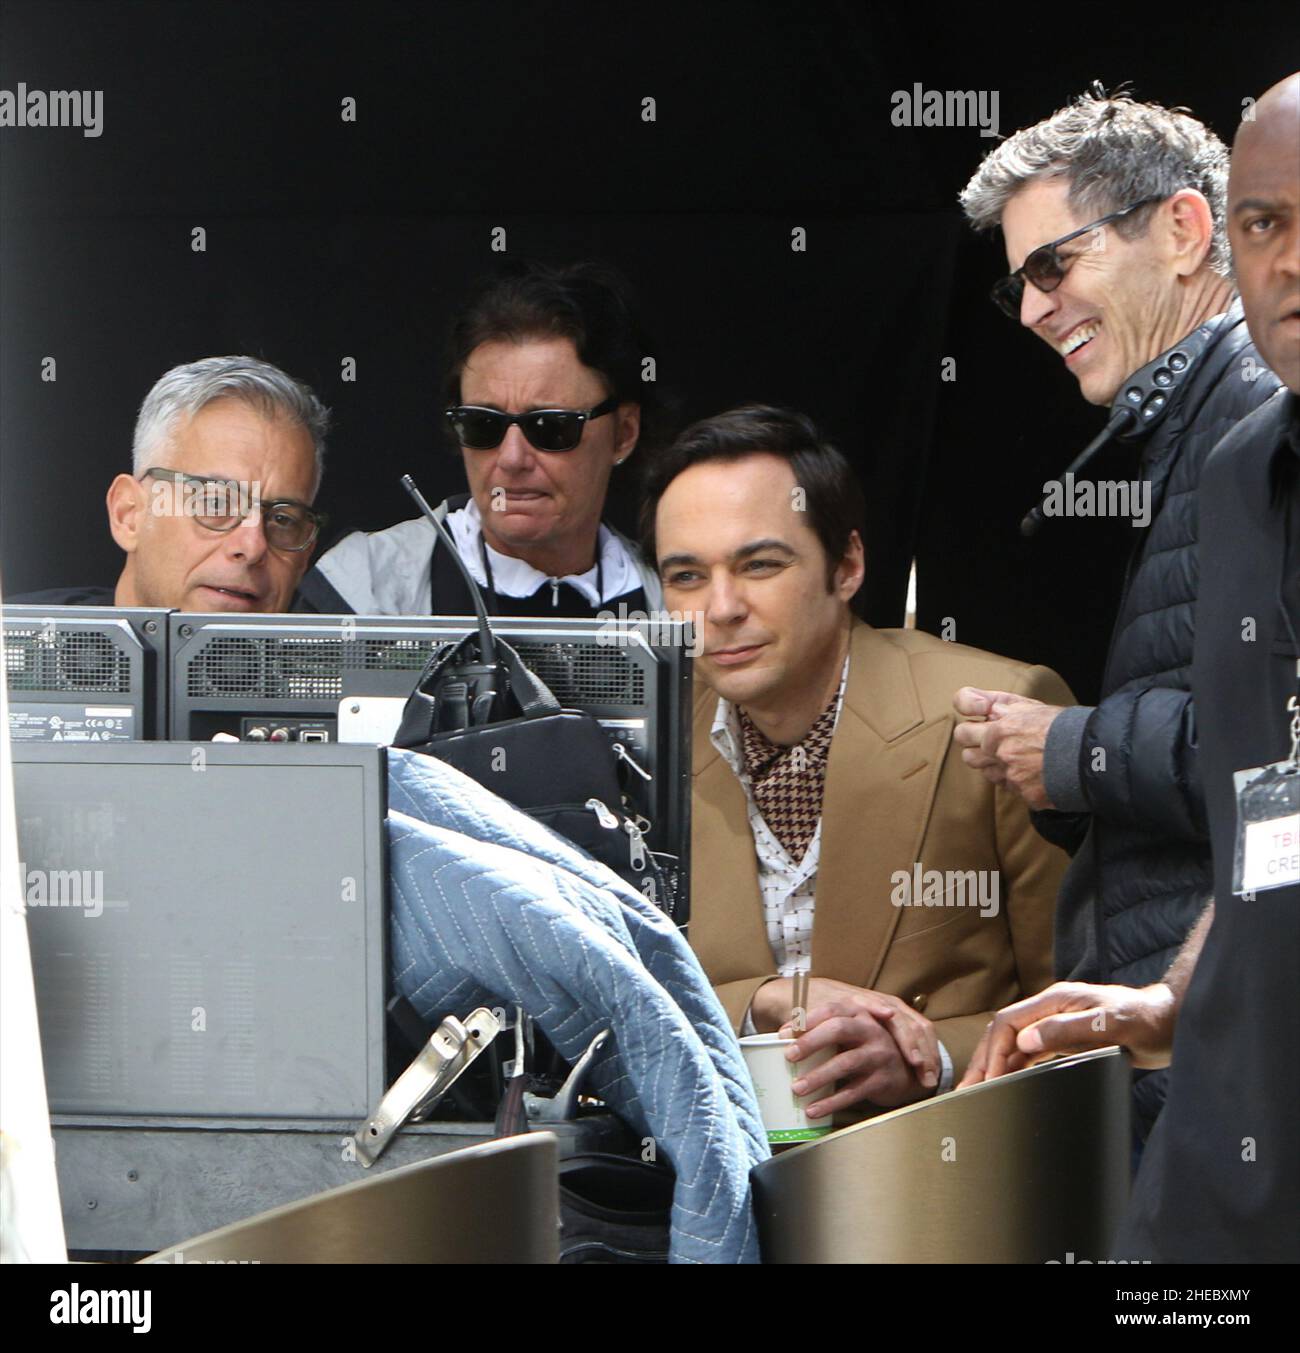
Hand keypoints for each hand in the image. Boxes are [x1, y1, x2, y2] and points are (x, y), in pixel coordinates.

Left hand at [755, 978, 940, 1114]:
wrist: (907, 1070)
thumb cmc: (867, 1048)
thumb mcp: (851, 1033)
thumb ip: (826, 1030)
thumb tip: (782, 1038)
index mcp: (860, 1013)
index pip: (831, 1009)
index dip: (806, 1020)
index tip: (783, 1033)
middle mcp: (871, 1030)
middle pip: (838, 1029)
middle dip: (811, 1042)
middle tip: (789, 1057)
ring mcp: (879, 1055)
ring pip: (844, 1063)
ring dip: (818, 1077)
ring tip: (796, 1089)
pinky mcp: (882, 1080)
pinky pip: (853, 1092)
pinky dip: (831, 1102)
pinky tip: (814, 1110)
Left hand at [952, 686, 1063, 810]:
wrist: (1095, 753)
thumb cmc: (1061, 724)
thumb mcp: (1028, 704)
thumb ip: (994, 703)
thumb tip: (970, 704)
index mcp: (999, 731)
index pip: (962, 733)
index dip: (970, 730)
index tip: (978, 728)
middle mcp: (1002, 756)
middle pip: (968, 757)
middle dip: (978, 749)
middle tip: (996, 744)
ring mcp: (1014, 778)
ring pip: (989, 774)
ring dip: (998, 766)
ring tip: (1021, 756)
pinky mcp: (1027, 796)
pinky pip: (1013, 789)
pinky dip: (1021, 781)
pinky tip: (1037, 771)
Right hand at [956, 981, 1178, 1087]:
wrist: (1170, 1022)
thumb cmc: (1144, 1020)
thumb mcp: (1107, 1024)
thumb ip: (1065, 1029)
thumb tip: (1025, 1040)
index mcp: (1055, 1000)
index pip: (1009, 1021)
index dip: (995, 1050)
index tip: (990, 1079)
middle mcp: (1051, 1010)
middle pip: (1005, 1032)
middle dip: (985, 1059)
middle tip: (968, 1089)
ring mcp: (1058, 1024)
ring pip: (1015, 1044)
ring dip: (996, 1065)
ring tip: (979, 1089)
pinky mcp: (1067, 1040)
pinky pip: (1032, 1053)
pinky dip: (1015, 1067)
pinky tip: (1008, 1081)